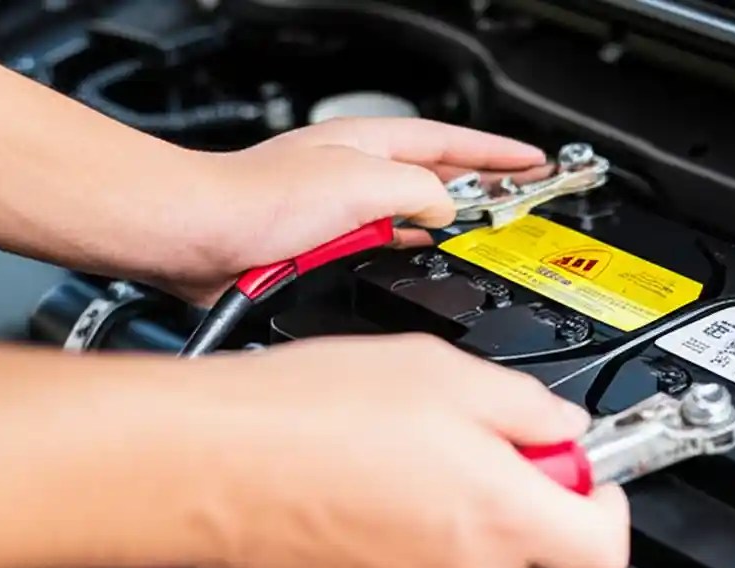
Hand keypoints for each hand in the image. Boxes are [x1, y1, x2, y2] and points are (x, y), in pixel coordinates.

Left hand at [165, 118, 549, 304]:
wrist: (200, 237)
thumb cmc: (256, 200)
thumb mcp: (359, 183)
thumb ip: (416, 192)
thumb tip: (444, 211)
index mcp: (370, 144)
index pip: (452, 143)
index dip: (499, 154)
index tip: (535, 163)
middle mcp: (357, 170)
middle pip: (438, 175)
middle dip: (483, 185)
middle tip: (522, 197)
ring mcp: (342, 206)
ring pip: (414, 212)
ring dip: (448, 221)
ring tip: (486, 228)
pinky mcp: (325, 242)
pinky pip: (386, 242)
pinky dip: (412, 248)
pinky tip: (422, 257)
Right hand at [194, 334, 629, 567]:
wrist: (205, 467)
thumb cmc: (304, 417)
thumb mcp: (444, 373)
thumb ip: (527, 406)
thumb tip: (559, 425)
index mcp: (503, 520)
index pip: (608, 547)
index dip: (607, 502)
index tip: (586, 472)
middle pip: (548, 555)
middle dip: (535, 499)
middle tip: (491, 446)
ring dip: (478, 519)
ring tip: (419, 460)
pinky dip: (430, 542)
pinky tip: (385, 489)